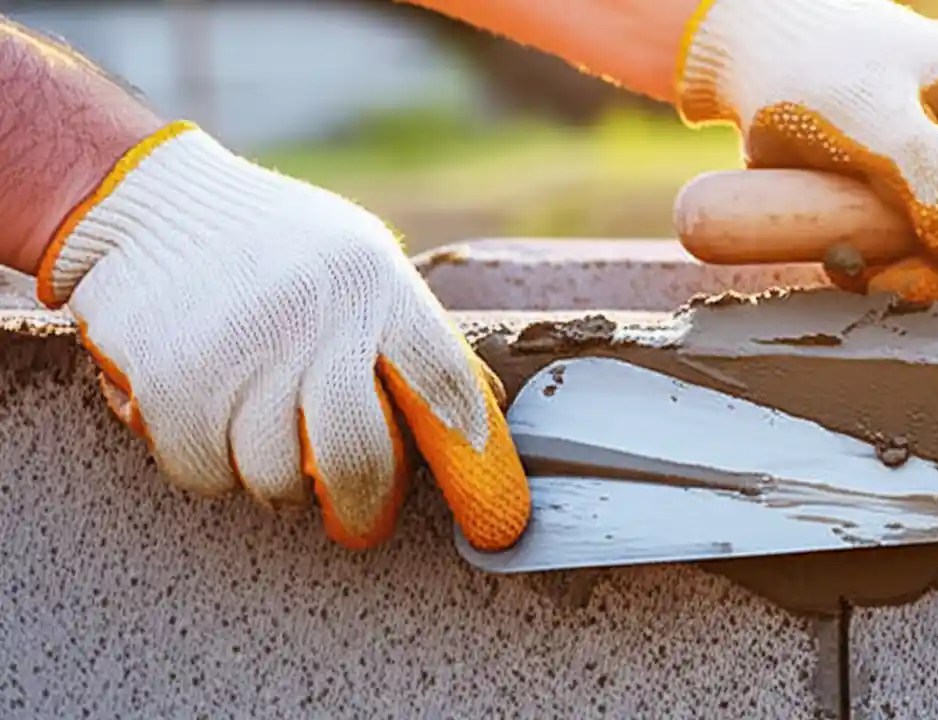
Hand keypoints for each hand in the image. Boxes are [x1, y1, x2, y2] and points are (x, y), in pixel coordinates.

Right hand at [36, 122, 529, 550]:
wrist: (148, 204)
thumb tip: (487, 406)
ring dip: (275, 476)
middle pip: (359, 460)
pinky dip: (211, 466)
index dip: (477, 465)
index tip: (496, 522)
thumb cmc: (278, 249)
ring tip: (263, 428)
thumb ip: (415, 335)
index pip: (444, 387)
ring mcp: (239, 350)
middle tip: (360, 522)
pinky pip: (208, 475)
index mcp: (374, 282)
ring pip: (277, 479)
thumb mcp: (361, 263)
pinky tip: (210, 419)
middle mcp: (313, 315)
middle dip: (365, 508)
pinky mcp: (171, 381)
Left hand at [674, 0, 937, 318]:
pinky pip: (920, 260)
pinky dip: (888, 277)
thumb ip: (920, 168)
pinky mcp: (908, 209)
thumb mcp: (857, 109)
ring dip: (920, 283)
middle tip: (888, 286)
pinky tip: (845, 266)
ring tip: (850, 267)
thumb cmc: (802, 70)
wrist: (749, 62)